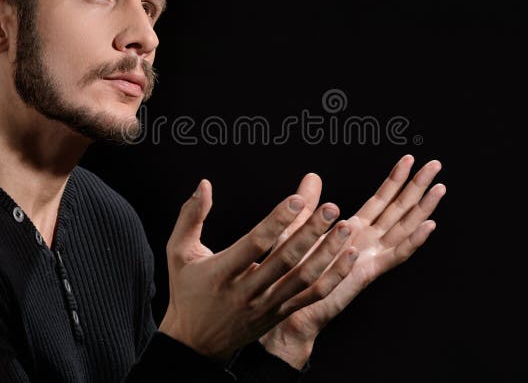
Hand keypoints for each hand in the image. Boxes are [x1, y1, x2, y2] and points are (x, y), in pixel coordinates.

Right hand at [158, 178, 359, 362]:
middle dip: (310, 233)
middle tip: (332, 209)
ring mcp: (266, 306)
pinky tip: (349, 256)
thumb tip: (205, 184)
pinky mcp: (280, 314)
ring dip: (328, 254)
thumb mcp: (178, 252)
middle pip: (284, 260)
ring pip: (303, 280)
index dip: (277, 221)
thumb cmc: (187, 291)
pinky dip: (333, 277)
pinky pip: (312, 297)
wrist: (196, 343)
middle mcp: (246, 292)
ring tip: (346, 228)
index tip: (298, 200)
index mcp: (221, 273)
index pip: (254, 244)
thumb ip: (191, 216)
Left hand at [259, 155, 445, 368]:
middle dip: (417, 186)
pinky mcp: (367, 272)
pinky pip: (394, 255)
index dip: (395, 179)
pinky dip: (413, 241)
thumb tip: (312, 175)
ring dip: (423, 208)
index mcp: (354, 230)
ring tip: (439, 188)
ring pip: (404, 228)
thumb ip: (308, 203)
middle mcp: (367, 241)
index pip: (380, 200)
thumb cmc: (290, 273)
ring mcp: (371, 256)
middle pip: (399, 209)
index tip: (409, 158)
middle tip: (435, 164)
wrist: (286, 309)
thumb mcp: (296, 229)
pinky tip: (428, 225)